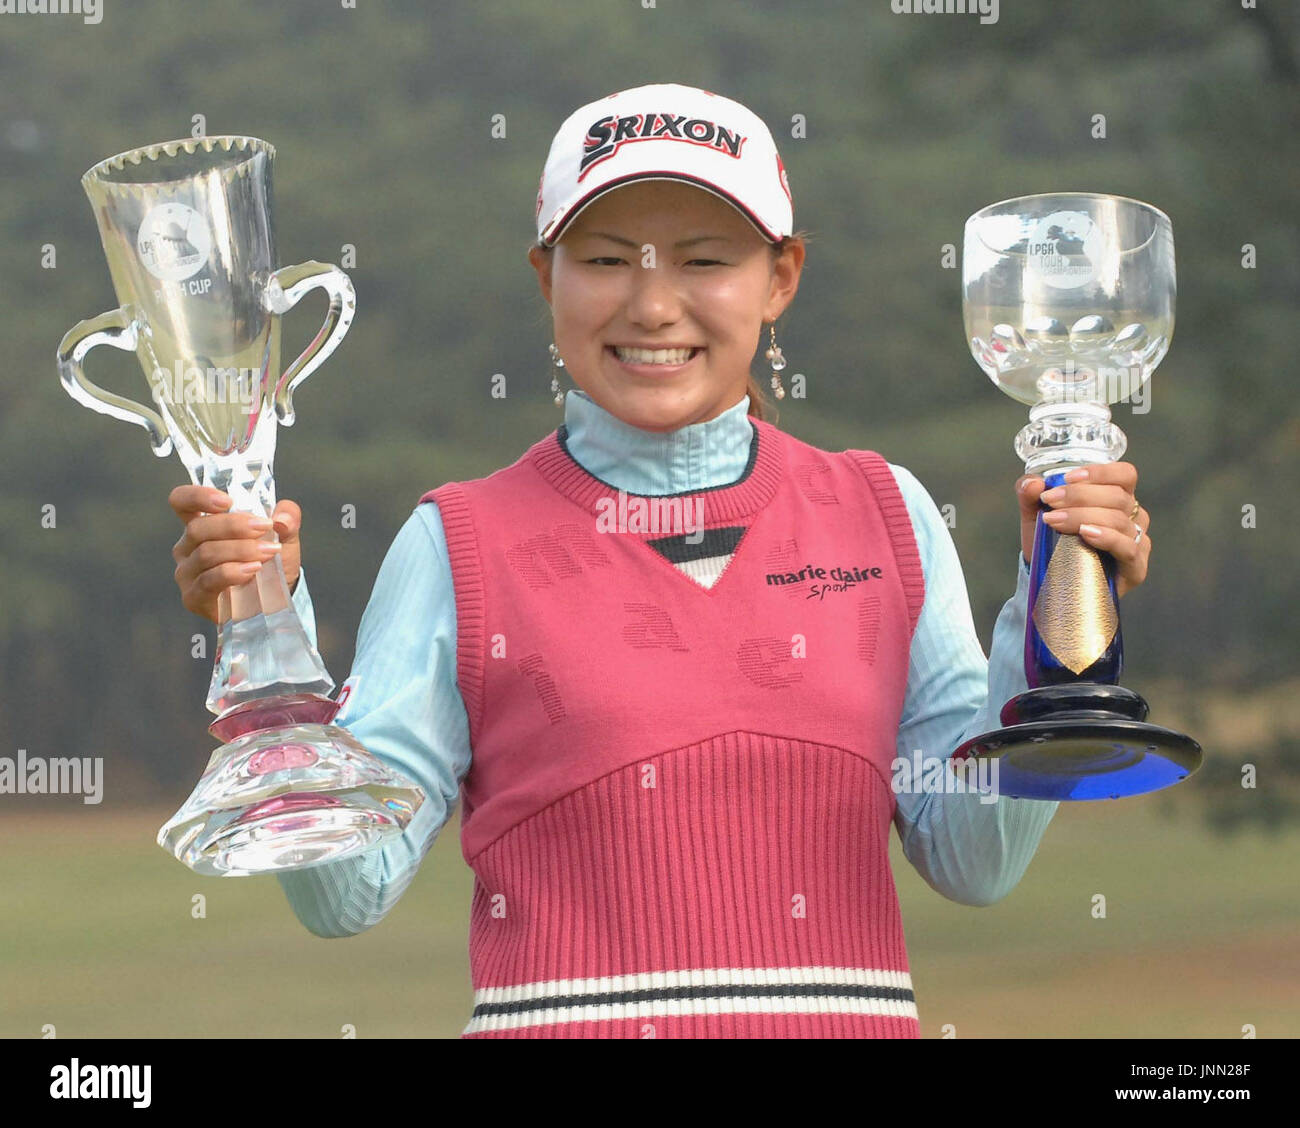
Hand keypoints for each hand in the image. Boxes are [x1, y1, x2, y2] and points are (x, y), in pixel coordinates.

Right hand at [169, 486, 302, 622]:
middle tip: (264, 527)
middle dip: (234, 525)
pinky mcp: (194, 597)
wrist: (276, 599)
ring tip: (268, 551)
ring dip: (240, 550)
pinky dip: (233, 572)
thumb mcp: (284, 535)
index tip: (227, 501)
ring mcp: (188, 573)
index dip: (198, 496)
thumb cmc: (271, 560)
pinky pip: (208, 580)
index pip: (182, 501)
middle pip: (198, 528)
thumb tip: (281, 517)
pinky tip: (253, 569)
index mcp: (202, 523)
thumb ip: (287, 517)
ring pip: (206, 553)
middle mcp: (188, 547)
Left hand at [1015, 461, 1148, 599]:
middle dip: (1079, 496)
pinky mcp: (1136, 568)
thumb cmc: (1049, 542)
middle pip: (1118, 496)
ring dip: (1083, 516)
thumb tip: (1033, 483)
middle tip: (1050, 501)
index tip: (1068, 478)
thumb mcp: (1034, 514)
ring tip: (1054, 521)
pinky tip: (1085, 534)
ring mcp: (1137, 542)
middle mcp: (1133, 517)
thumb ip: (1029, 494)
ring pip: (1119, 520)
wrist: (1049, 580)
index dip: (1101, 472)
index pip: (1124, 475)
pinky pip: (1127, 547)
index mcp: (1117, 497)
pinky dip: (1106, 537)